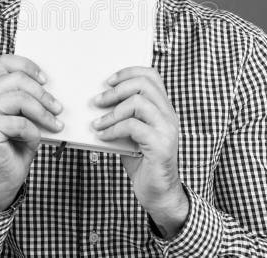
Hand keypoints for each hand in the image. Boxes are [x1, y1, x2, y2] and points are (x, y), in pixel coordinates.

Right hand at [0, 54, 62, 209]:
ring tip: (55, 124)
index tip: (46, 80)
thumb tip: (53, 87)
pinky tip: (34, 141)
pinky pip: (19, 123)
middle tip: (59, 108)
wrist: (3, 180)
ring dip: (42, 112)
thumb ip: (30, 101)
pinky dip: (33, 132)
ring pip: (18, 98)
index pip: (5, 63)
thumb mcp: (25, 119)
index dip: (27, 65)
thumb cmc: (16, 148)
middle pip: (16, 79)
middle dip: (42, 93)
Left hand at [92, 66, 188, 237]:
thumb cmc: (142, 162)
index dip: (128, 72)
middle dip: (116, 90)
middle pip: (145, 84)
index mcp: (163, 108)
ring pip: (139, 102)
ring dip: (112, 111)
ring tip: (97, 123)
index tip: (108, 81)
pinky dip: (113, 129)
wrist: (158, 193)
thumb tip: (97, 102)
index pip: (151, 75)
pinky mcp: (161, 145)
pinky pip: (134, 126)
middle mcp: (169, 115)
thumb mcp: (131, 134)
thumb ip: (122, 116)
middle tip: (97, 101)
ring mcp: (167, 129)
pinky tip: (103, 137)